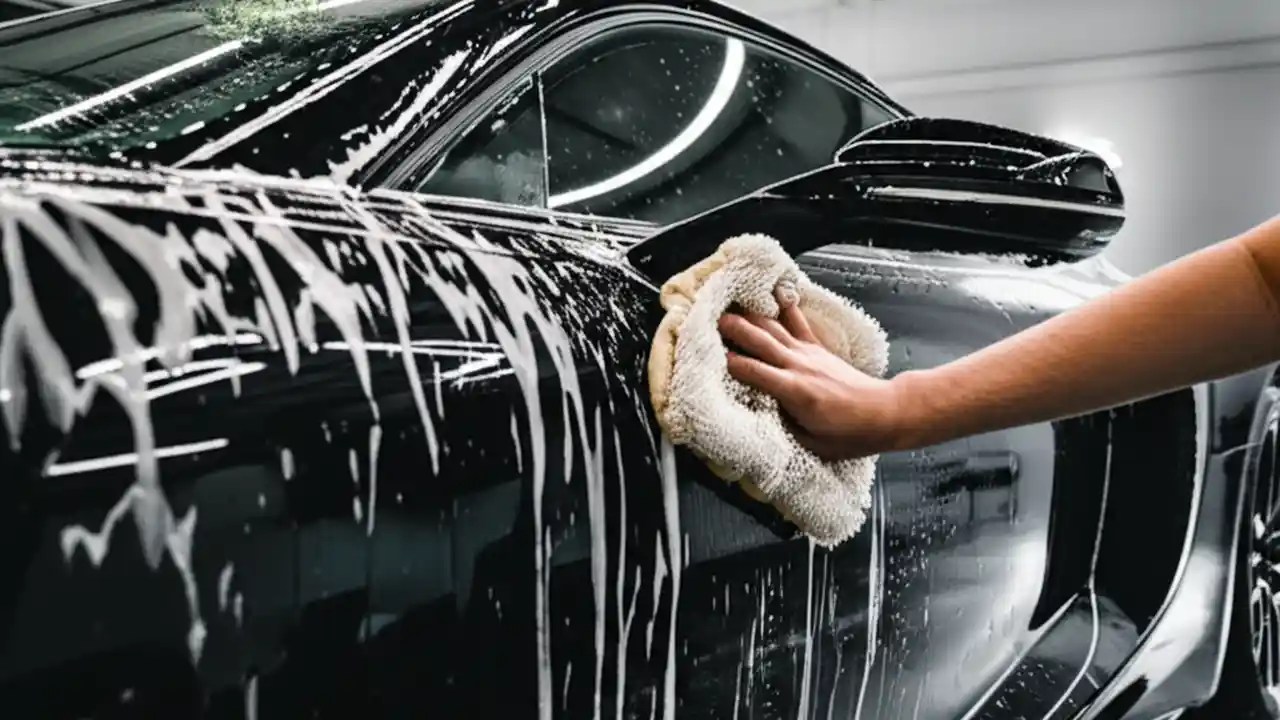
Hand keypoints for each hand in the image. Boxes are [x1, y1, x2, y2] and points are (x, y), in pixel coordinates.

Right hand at [718, 305, 907, 459]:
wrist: (883, 413)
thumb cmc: (848, 434)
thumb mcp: (810, 443)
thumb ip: (782, 425)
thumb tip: (760, 411)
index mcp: (794, 391)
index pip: (753, 371)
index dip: (730, 363)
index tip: (711, 358)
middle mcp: (799, 366)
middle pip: (761, 341)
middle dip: (735, 329)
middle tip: (712, 319)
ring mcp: (809, 354)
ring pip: (774, 328)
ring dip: (752, 316)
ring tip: (731, 305)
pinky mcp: (818, 349)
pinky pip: (798, 323)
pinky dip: (786, 307)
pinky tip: (777, 292)